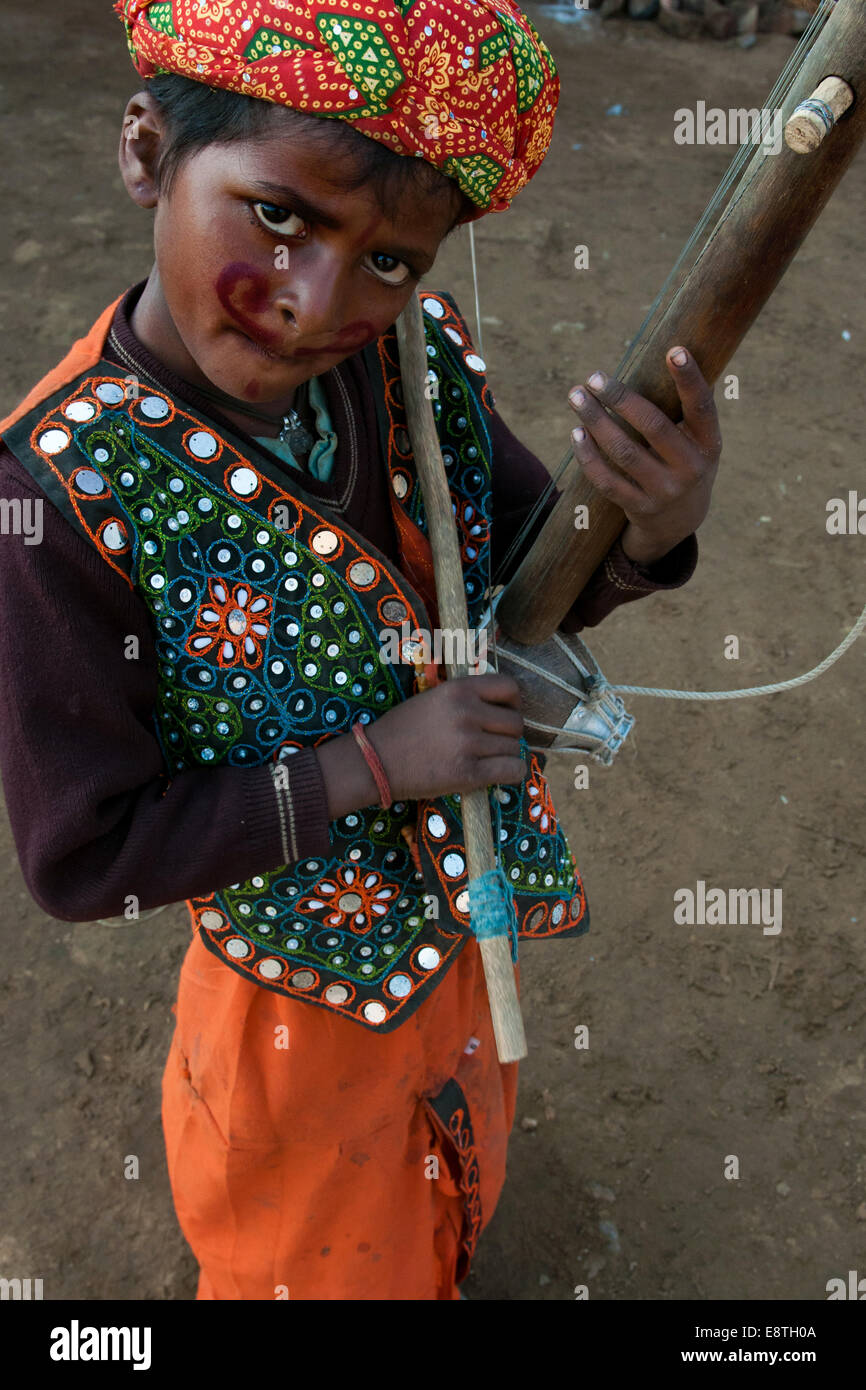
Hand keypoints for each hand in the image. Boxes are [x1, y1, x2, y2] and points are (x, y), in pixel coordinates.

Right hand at [316, 673, 526, 818]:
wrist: (375, 762)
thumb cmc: (402, 730)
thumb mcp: (433, 698)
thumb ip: (466, 698)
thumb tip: (503, 708)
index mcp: (458, 689)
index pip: (509, 688)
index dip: (513, 703)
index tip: (504, 714)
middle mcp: (467, 712)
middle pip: (515, 723)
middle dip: (507, 734)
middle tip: (490, 742)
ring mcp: (468, 743)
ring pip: (513, 748)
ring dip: (504, 755)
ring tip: (482, 758)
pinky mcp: (468, 774)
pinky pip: (512, 770)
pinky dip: (510, 772)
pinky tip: (496, 773)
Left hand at [568, 347, 721, 566]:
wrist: (679, 521)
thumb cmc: (684, 461)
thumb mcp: (699, 440)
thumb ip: (686, 407)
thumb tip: (669, 350)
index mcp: (709, 443)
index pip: (701, 407)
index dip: (689, 379)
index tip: (674, 350)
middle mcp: (690, 468)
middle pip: (653, 426)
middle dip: (620, 398)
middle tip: (595, 377)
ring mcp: (664, 491)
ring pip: (623, 452)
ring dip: (596, 421)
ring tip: (576, 397)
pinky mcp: (639, 508)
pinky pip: (607, 481)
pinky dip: (588, 456)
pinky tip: (576, 434)